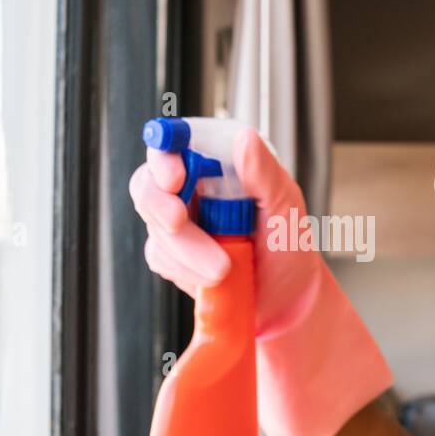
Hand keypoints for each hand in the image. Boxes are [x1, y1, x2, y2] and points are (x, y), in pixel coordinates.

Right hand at [130, 126, 321, 335]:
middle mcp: (191, 188)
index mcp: (216, 164)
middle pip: (147, 183)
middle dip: (159, 204)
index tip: (176, 177)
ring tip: (225, 268)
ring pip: (155, 226)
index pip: (174, 145)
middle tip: (179, 221)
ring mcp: (177, 222)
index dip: (164, 156)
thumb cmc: (288, 244)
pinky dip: (186, 270)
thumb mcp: (284, 203)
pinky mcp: (171, 254)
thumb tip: (245, 138)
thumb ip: (263, 171)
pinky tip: (214, 279)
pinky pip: (161, 257)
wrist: (284, 297)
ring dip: (186, 250)